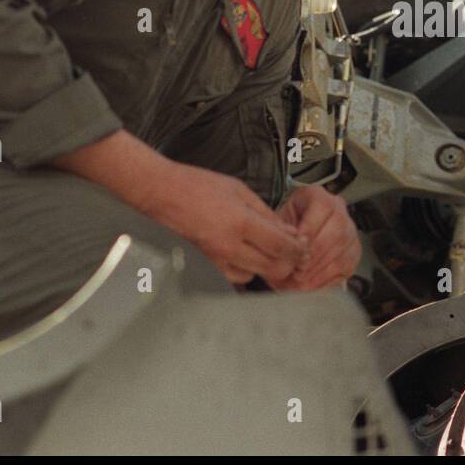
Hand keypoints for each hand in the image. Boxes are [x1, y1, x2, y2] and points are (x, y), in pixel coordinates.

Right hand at [143, 161, 308, 285]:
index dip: (299, 248)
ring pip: (254, 276)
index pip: (282, 246)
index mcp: (240, 223)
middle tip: (292, 252)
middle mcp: (228, 247)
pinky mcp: (204, 267)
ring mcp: (214, 260)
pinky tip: (243, 254)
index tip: (303, 245)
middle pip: (273, 268)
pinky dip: (244, 269)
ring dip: (265, 266)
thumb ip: (266, 212)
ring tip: (263, 249)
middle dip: (288, 261)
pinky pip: (233, 277)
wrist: (160, 194)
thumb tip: (287, 230)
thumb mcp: (238, 190)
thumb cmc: (194, 186)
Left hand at [269, 185, 360, 290]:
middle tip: (297, 268)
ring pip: (343, 250)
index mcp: (317, 196)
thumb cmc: (284, 228)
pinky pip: (345, 267)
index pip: (323, 206)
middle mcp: (338, 210)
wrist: (291, 238)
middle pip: (337, 229)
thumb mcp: (277, 223)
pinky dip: (325, 279)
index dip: (310, 227)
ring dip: (319, 269)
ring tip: (300, 279)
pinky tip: (310, 284)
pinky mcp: (353, 253)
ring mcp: (349, 231)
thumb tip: (289, 249)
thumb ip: (281, 233)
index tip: (296, 245)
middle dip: (315, 253)